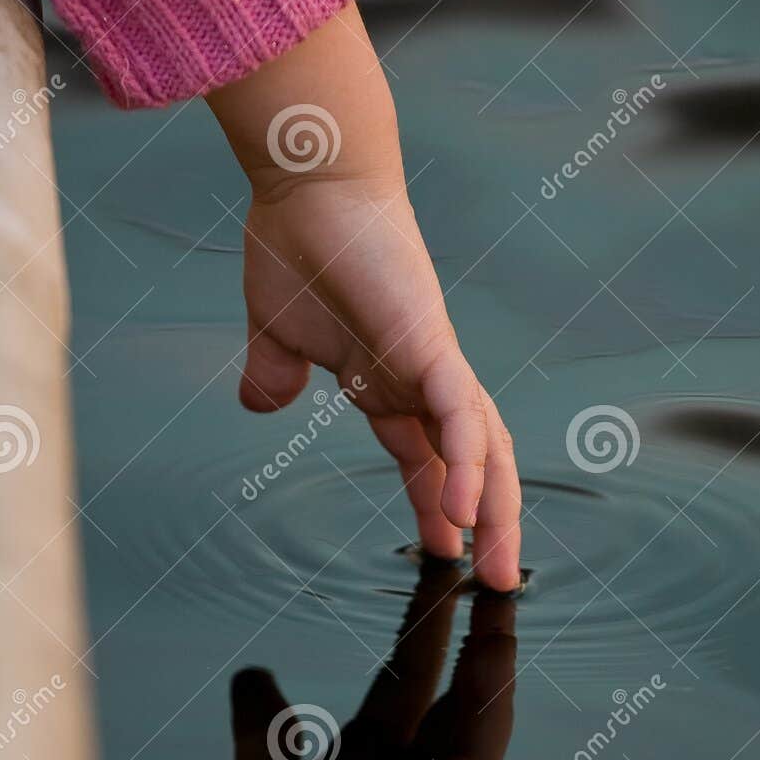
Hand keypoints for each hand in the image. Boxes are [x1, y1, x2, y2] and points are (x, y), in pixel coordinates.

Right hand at [207, 4, 521, 592]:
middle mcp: (422, 378)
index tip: (445, 552)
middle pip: (473, 463)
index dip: (437, 505)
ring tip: (497, 568)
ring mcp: (431, 361)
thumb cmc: (296, 241)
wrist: (307, 177)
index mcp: (389, 381)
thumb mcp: (275, 334)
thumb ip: (273, 373)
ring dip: (494, 511)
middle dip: (490, 524)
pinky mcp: (427, 343)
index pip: (427, 456)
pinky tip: (464, 513)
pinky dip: (466, 465)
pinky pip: (458, 417)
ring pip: (483, 448)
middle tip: (499, 581)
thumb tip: (260, 403)